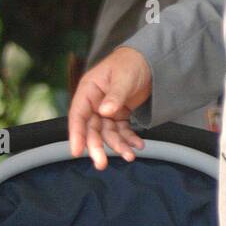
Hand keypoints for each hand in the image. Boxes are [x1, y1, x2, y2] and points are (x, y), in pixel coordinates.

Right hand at [68, 46, 152, 169]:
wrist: (149, 61)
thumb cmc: (130, 63)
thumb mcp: (123, 77)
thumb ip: (114, 95)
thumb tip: (104, 112)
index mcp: (88, 91)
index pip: (78, 116)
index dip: (76, 134)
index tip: (76, 152)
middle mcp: (94, 103)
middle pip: (92, 129)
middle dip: (97, 147)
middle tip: (101, 164)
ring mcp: (106, 111)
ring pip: (107, 134)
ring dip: (117, 146)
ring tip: (129, 156)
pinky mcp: (119, 115)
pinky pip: (121, 131)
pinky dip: (129, 139)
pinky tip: (138, 145)